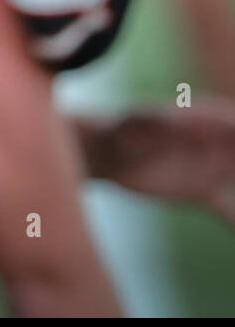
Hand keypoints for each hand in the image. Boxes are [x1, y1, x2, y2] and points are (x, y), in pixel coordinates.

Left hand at [91, 100, 234, 225]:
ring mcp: (209, 169)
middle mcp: (213, 144)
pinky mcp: (198, 191)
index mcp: (200, 122)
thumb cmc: (117, 130)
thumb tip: (167, 119)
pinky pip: (227, 207)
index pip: (233, 121)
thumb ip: (151, 119)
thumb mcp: (132, 121)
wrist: (105, 153)